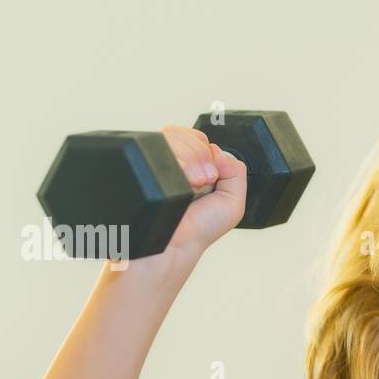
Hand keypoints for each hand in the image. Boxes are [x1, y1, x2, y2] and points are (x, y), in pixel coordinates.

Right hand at [159, 125, 247, 259]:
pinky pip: (159, 144)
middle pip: (186, 133)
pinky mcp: (142, 163)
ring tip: (192, 185)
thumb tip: (218, 150)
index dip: (208, 153)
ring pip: (172, 135)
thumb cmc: (199, 230)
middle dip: (200, 156)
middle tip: (202, 182)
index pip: (198, 138)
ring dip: (190, 159)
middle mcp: (172, 162)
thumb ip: (236, 172)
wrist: (175, 244)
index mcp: (192, 167)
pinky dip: (177, 160)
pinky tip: (181, 182)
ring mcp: (155, 162)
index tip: (212, 177)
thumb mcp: (232, 202)